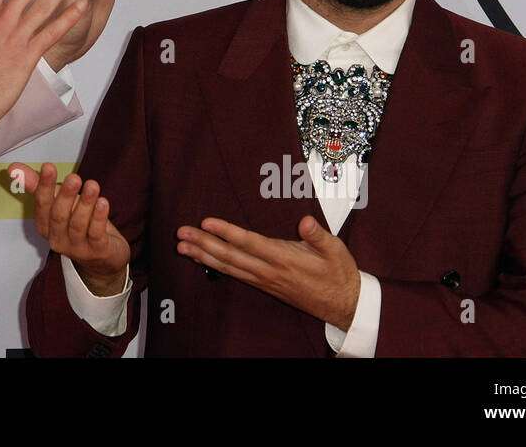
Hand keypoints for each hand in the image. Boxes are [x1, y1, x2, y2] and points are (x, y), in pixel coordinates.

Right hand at [9, 162, 129, 296]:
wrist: (101, 255)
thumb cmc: (75, 222)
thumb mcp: (56, 202)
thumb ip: (37, 185)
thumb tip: (12, 168)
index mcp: (45, 226)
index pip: (42, 205)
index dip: (44, 186)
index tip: (48, 166)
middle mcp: (58, 238)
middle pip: (58, 216)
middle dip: (65, 196)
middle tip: (74, 177)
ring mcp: (77, 247)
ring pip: (78, 224)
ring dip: (85, 203)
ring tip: (92, 185)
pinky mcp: (97, 251)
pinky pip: (96, 234)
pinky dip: (99, 218)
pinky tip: (103, 202)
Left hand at [176, 215, 360, 329]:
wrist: (344, 304)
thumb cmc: (339, 274)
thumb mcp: (336, 250)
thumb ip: (318, 235)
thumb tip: (306, 221)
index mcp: (284, 259)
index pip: (249, 243)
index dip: (227, 232)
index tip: (207, 222)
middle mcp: (269, 271)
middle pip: (230, 256)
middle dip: (203, 243)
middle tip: (181, 233)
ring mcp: (265, 280)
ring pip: (228, 267)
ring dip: (203, 256)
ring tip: (182, 246)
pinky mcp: (264, 285)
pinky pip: (235, 274)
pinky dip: (215, 266)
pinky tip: (202, 259)